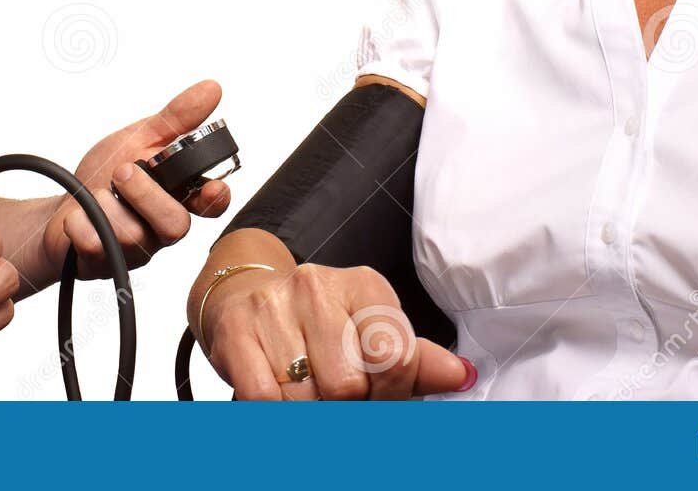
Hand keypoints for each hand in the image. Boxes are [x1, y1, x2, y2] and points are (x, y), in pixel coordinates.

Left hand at [42, 79, 232, 280]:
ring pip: (135, 236)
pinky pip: (98, 247)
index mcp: (177, 196)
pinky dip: (81, 224)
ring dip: (108, 206)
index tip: (211, 188)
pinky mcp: (105, 264)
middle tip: (122, 172)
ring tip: (96, 194)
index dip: (215, 199)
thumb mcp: (139, 138)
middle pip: (175, 225)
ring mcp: (135, 250)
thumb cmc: (104, 174)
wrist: (60, 202)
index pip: (211, 204)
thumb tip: (212, 89)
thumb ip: (176, 119)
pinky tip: (78, 217)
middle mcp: (161, 227)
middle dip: (146, 195)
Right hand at [199, 262, 475, 399]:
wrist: (243, 298)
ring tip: (306, 391)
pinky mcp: (235, 331)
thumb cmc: (318, 323)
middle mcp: (317, 286)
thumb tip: (461, 376)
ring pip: (306, 399)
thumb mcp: (371, 331)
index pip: (395, 356)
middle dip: (347, 406)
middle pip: (349, 386)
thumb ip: (415, 359)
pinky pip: (264, 401)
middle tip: (336, 396)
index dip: (390, 394)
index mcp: (364, 285)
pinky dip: (275, 413)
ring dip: (309, 410)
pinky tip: (279, 396)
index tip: (378, 397)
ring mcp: (272, 306)